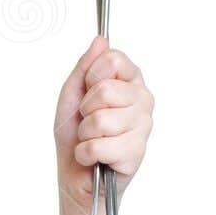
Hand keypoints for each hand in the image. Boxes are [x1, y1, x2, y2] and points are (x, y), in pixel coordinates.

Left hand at [53, 35, 154, 214]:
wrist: (75, 175)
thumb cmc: (75, 137)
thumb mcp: (72, 97)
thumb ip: (85, 68)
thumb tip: (100, 40)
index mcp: (130, 82)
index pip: (113, 59)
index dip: (91, 78)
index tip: (87, 95)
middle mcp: (142, 100)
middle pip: (105, 90)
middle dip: (85, 111)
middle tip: (88, 123)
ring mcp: (143, 126)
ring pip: (100, 120)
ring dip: (85, 135)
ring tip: (92, 140)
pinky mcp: (137, 152)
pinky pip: (99, 145)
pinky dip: (87, 153)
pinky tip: (95, 157)